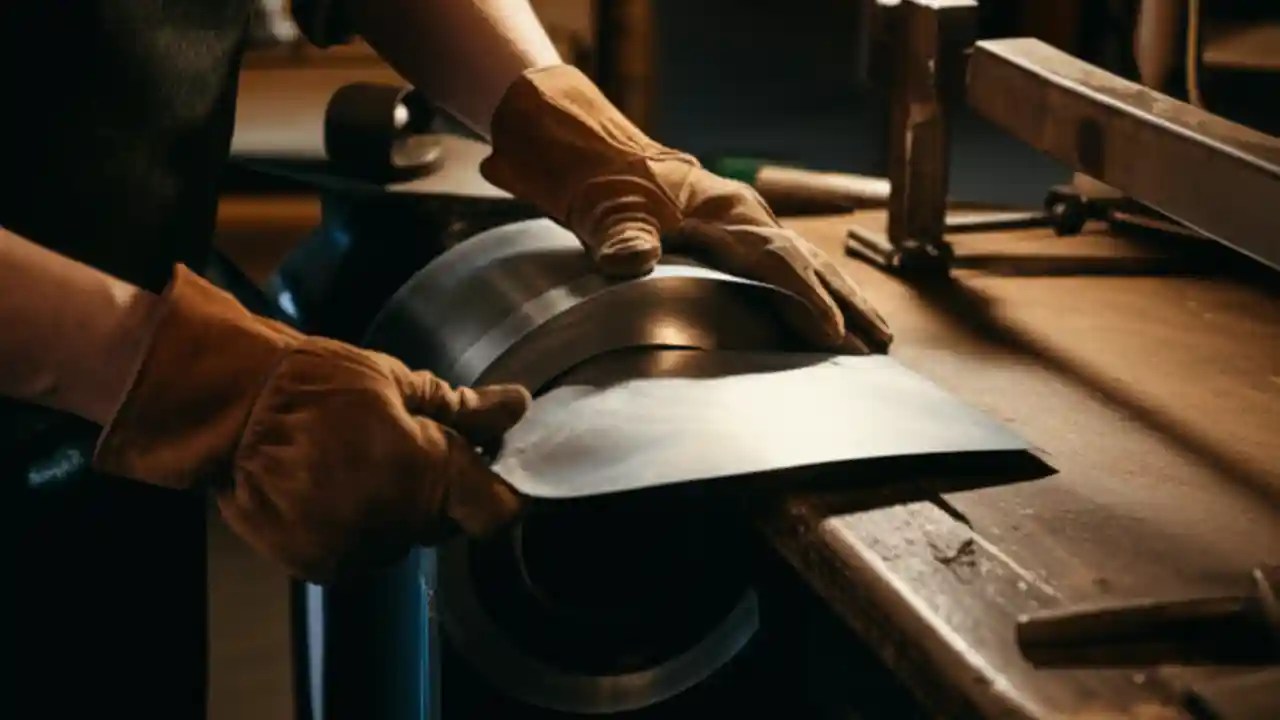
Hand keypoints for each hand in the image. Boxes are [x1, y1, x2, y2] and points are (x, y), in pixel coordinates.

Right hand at [93, 266, 529, 582]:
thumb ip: (463, 409)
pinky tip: (331, 482)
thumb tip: (515, 407)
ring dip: (396, 506)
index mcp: (425, 476)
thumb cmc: (311, 385)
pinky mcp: (318, 564)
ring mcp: (354, 550)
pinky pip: (361, 549)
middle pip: (449, 523)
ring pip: (404, 537)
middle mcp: (394, 525)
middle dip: (442, 488)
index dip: (502, 489)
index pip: (497, 512)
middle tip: (411, 441)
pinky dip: (356, 523)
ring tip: (358, 458)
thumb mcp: (396, 383)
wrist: (225, 411)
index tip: (491, 463)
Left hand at [481, 65, 891, 352]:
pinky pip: (787, 269)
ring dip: (842, 300)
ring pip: (806, 265)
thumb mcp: (602, 209)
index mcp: (723, 211)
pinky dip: (816, 294)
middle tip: (879, 345)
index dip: (806, 298)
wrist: (593, 154)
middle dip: (846, 304)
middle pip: (808, 263)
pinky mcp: (735, 239)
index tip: (832, 331)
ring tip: (878, 338)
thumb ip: (620, 236)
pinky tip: (834, 317)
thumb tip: (630, 261)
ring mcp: (744, 227)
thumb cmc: (601, 181)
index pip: (776, 259)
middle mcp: (745, 218)